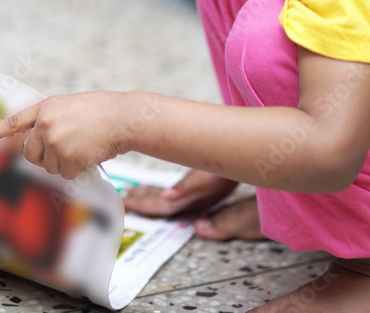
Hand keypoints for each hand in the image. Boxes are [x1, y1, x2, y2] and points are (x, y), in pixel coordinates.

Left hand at [0, 91, 133, 179]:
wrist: (122, 117)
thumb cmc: (102, 112)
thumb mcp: (70, 108)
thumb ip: (50, 121)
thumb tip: (38, 145)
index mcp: (45, 108)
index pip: (14, 122)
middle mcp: (44, 123)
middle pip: (30, 154)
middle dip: (44, 158)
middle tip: (65, 150)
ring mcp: (54, 140)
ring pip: (49, 166)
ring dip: (66, 163)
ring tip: (83, 146)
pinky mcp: (65, 156)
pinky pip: (65, 173)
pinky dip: (78, 170)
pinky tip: (89, 154)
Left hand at [122, 169, 236, 216]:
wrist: (247, 162)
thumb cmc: (227, 167)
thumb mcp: (210, 173)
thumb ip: (190, 186)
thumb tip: (168, 197)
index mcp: (191, 198)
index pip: (161, 207)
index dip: (142, 206)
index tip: (125, 202)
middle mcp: (191, 199)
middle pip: (160, 205)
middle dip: (140, 202)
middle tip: (122, 197)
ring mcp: (195, 195)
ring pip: (165, 199)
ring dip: (147, 196)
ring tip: (130, 193)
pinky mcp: (199, 188)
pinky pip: (172, 194)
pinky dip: (158, 191)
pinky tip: (149, 187)